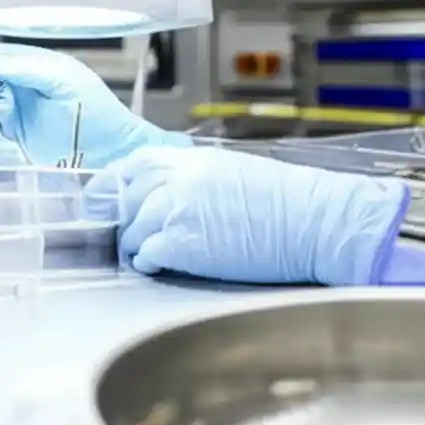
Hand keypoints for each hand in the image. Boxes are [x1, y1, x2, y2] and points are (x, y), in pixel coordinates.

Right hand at [0, 43, 188, 168]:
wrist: (108, 149)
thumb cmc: (95, 108)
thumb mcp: (65, 78)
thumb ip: (29, 68)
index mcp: (21, 66)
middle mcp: (10, 91)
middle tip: (1, 102)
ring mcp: (7, 120)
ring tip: (8, 117)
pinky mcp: (8, 147)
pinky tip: (8, 142)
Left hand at [89, 146, 424, 287]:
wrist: (315, 223)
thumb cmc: (287, 201)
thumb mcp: (233, 170)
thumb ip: (195, 175)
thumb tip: (174, 188)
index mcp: (192, 159)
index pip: (135, 164)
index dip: (116, 182)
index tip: (109, 195)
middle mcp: (178, 180)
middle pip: (127, 197)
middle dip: (125, 216)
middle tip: (131, 230)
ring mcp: (175, 211)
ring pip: (131, 228)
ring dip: (136, 242)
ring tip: (148, 251)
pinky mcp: (181, 245)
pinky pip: (147, 255)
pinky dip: (148, 262)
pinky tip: (159, 265)